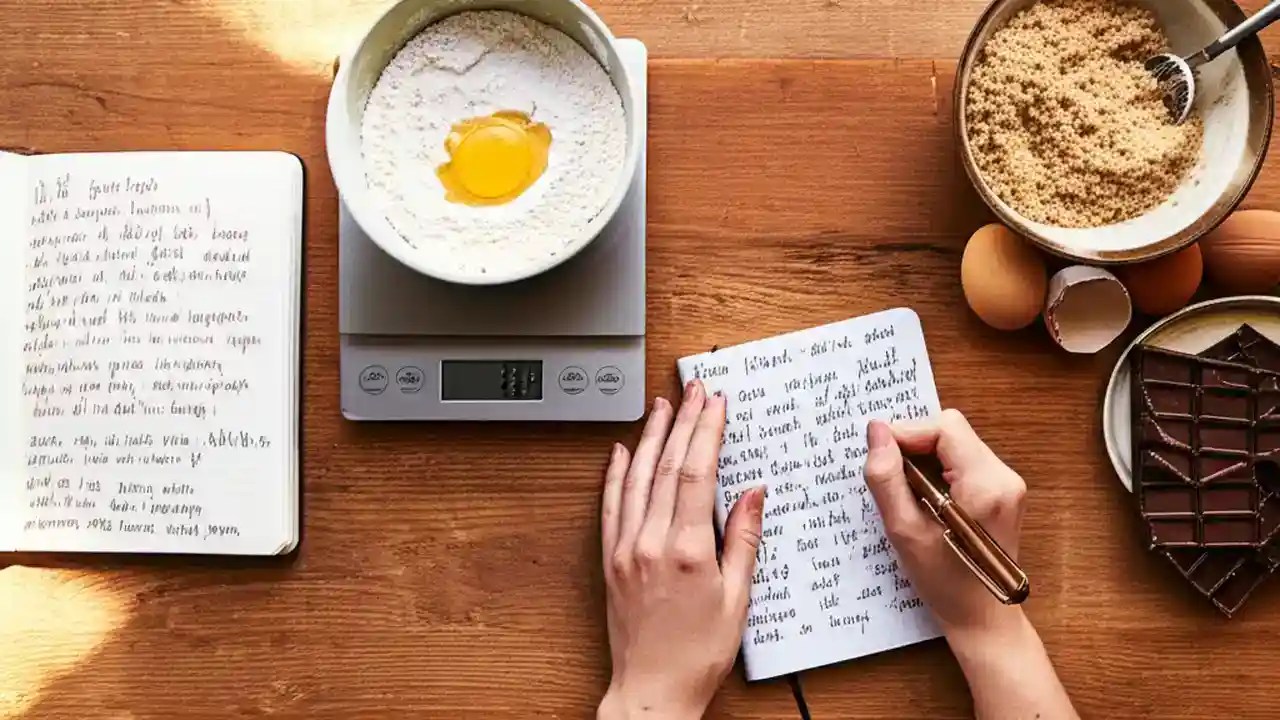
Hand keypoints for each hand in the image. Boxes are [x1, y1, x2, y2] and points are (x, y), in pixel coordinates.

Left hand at [599, 380, 764, 719]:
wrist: (652, 691)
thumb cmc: (698, 655)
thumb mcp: (738, 600)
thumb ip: (744, 540)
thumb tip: (754, 493)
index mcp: (688, 551)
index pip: (698, 473)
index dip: (706, 432)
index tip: (714, 403)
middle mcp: (650, 543)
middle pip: (667, 466)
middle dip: (681, 422)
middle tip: (692, 390)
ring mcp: (625, 549)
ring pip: (636, 478)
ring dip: (648, 437)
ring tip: (660, 407)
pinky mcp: (609, 560)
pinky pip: (610, 505)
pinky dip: (614, 474)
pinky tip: (619, 451)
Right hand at [864, 410, 1077, 719]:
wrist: (983, 618)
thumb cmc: (944, 582)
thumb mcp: (904, 530)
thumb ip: (887, 477)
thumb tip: (876, 431)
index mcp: (986, 484)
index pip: (945, 427)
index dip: (907, 433)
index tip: (881, 457)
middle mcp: (1005, 477)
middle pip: (952, 432)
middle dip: (916, 447)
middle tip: (892, 479)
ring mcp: (1008, 484)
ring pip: (956, 445)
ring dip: (926, 460)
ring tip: (908, 495)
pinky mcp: (1003, 492)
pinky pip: (965, 462)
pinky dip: (939, 471)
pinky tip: (926, 500)